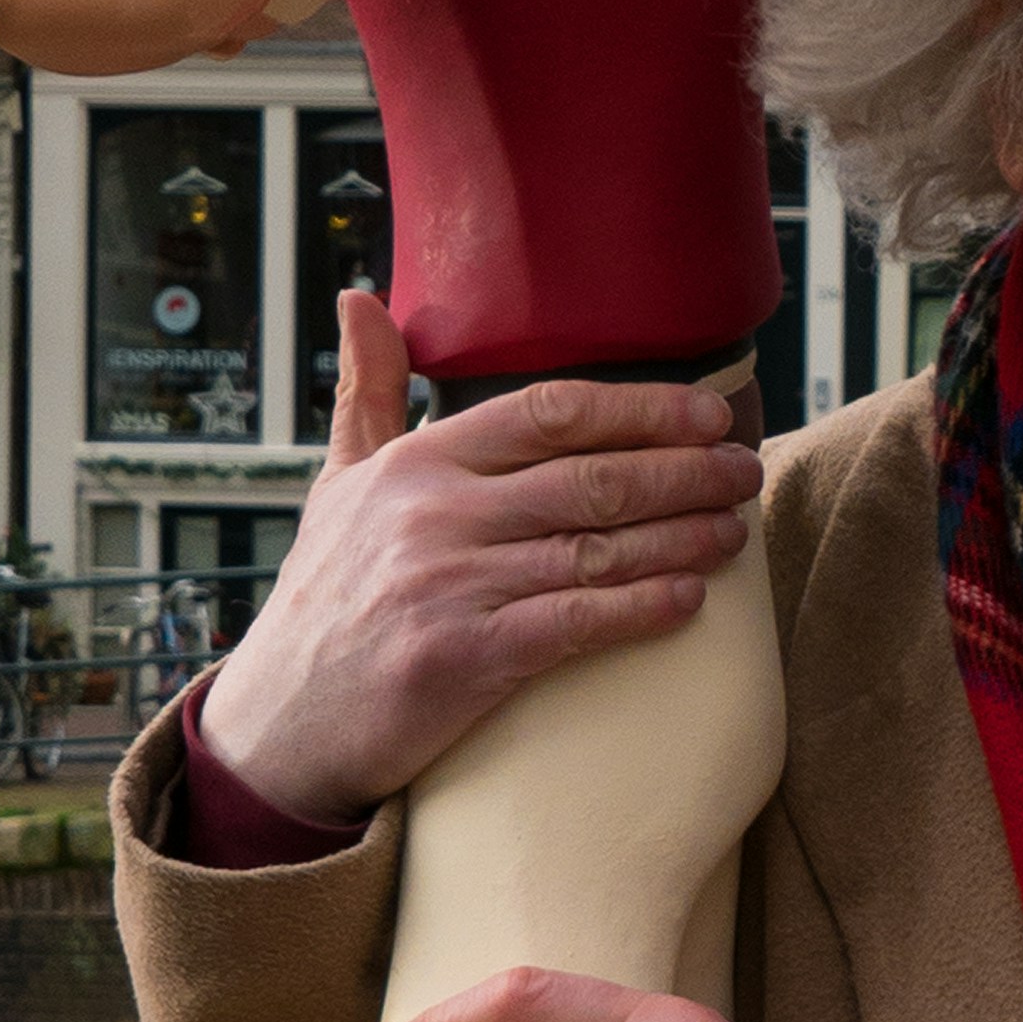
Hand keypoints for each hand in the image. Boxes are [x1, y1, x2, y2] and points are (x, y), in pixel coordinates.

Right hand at [195, 289, 762, 826]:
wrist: (279, 724)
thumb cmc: (325, 596)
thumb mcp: (336, 484)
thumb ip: (367, 392)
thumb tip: (360, 297)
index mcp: (417, 462)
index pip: (549, 412)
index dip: (640, 408)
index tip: (705, 411)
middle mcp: (435, 514)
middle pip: (589, 477)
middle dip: (682, 470)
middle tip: (743, 470)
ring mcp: (449, 586)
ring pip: (594, 548)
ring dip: (679, 537)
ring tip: (735, 530)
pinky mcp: (463, 660)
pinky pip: (573, 624)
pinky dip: (639, 609)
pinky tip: (688, 600)